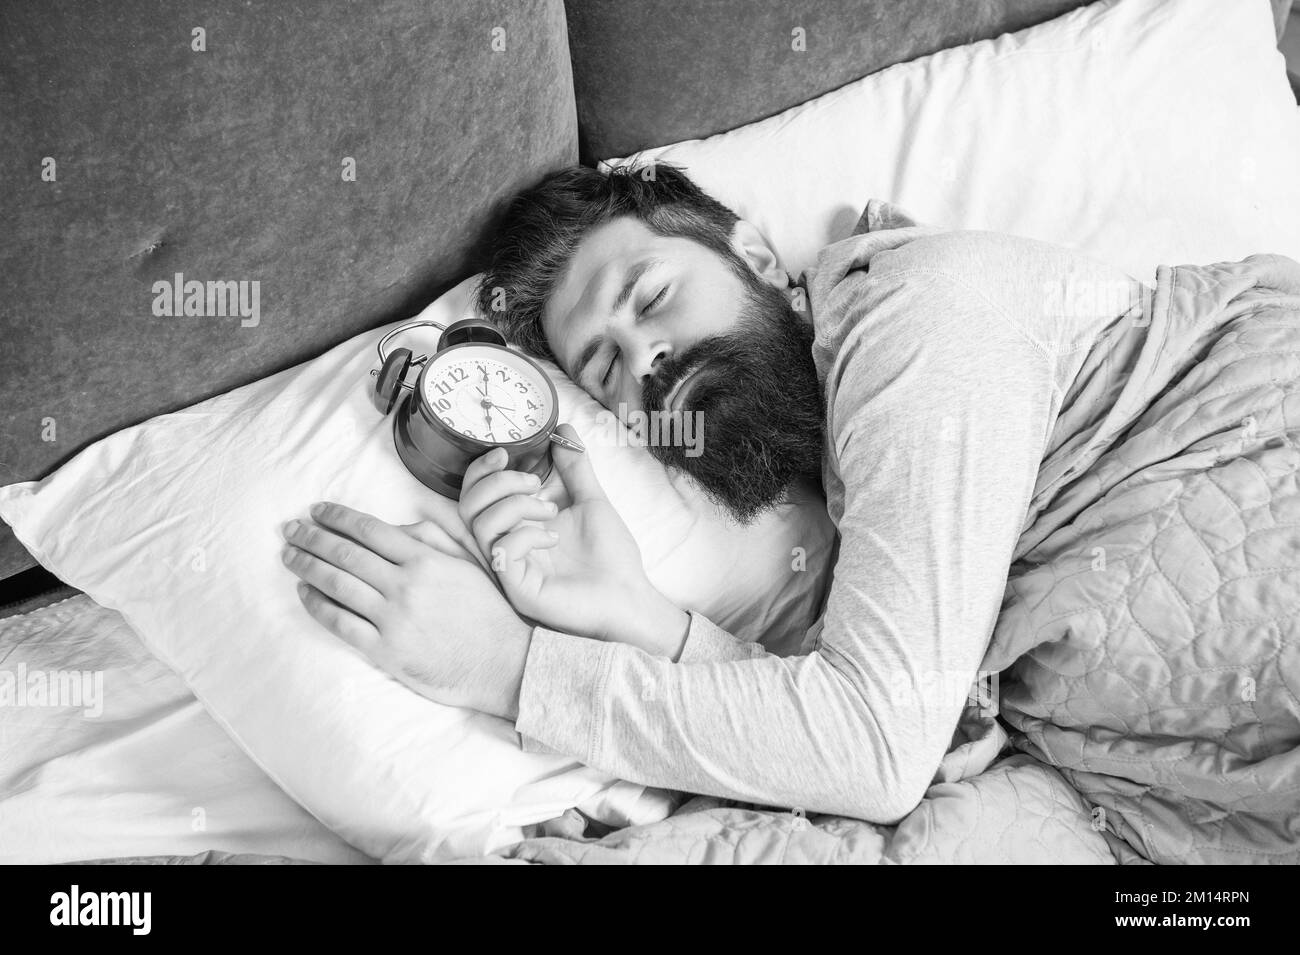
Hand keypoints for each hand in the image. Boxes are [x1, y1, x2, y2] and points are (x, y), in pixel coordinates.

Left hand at [280, 502, 531, 718]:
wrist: (502, 662)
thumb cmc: (486, 610)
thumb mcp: (467, 563)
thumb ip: (432, 539)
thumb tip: (395, 526)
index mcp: (425, 559)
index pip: (370, 530)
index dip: (338, 516)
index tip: (318, 510)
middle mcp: (405, 585)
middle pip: (346, 553)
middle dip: (312, 537)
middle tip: (290, 528)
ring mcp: (393, 619)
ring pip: (337, 584)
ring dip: (306, 566)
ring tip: (289, 556)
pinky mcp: (385, 650)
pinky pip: (340, 623)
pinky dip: (316, 605)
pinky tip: (304, 593)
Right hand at [459, 425, 690, 657]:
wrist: (629, 596)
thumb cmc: (611, 556)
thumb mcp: (590, 500)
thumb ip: (574, 467)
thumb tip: (562, 429)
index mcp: (516, 527)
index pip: (475, 495)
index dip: (482, 470)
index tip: (506, 453)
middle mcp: (505, 548)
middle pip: (467, 507)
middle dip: (498, 483)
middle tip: (535, 483)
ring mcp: (508, 571)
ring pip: (481, 526)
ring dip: (516, 506)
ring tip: (552, 511)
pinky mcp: (518, 590)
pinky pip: (502, 552)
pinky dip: (526, 534)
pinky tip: (554, 538)